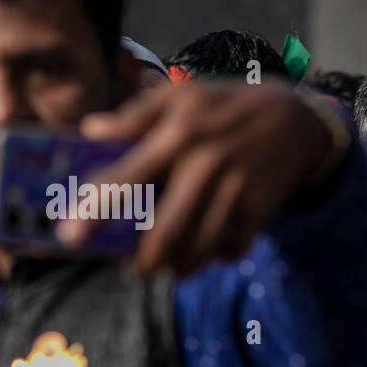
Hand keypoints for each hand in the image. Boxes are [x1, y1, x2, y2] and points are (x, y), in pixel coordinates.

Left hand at [63, 82, 335, 276]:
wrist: (297, 117)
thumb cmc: (224, 103)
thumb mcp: (180, 95)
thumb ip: (133, 115)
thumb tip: (90, 130)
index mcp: (177, 133)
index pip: (128, 177)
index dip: (96, 208)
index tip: (69, 235)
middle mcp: (204, 163)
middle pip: (166, 230)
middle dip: (144, 261)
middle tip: (130, 272)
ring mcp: (235, 188)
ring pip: (199, 246)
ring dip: (178, 265)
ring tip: (162, 267)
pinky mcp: (259, 207)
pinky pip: (231, 246)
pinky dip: (214, 256)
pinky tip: (204, 253)